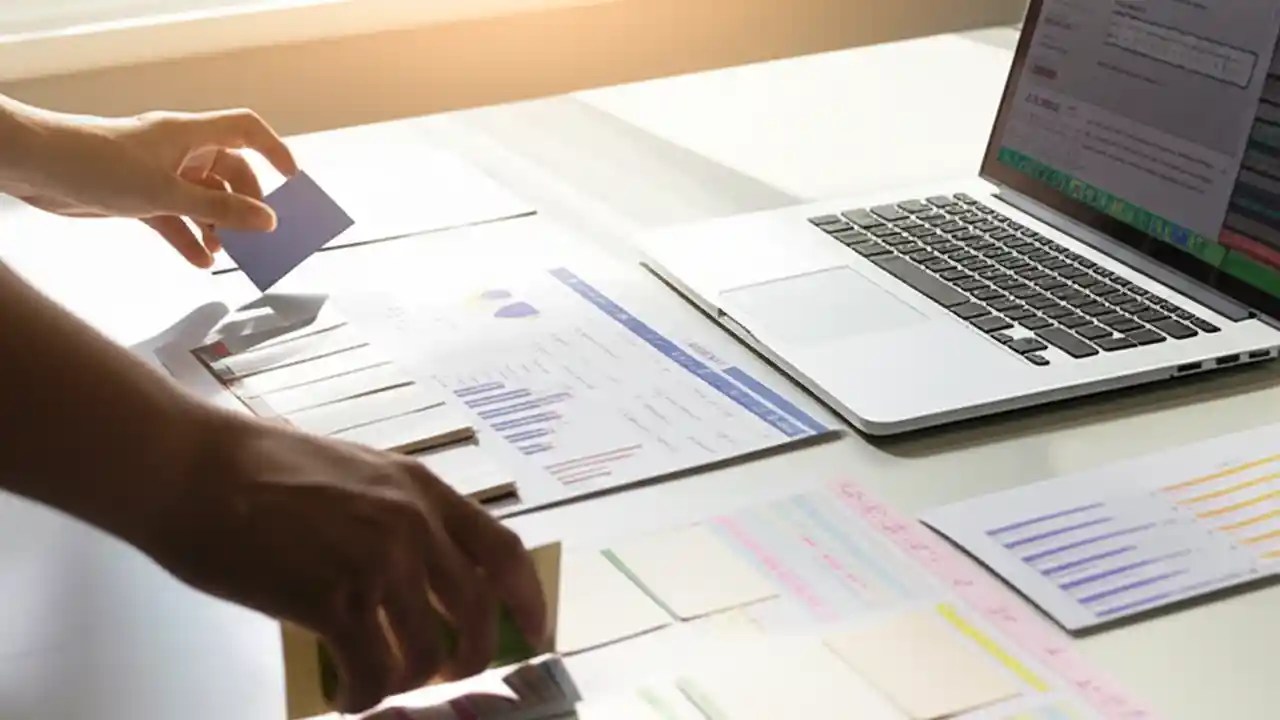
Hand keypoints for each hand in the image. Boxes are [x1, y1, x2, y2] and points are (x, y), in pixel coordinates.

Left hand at [1, 102, 297, 267]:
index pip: (246, 130)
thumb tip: (266, 220)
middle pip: (229, 173)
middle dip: (245, 203)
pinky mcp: (140, 198)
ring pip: (203, 200)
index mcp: (191, 135)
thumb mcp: (169, 192)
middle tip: (257, 231)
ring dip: (217, 226)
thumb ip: (220, 209)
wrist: (39, 168)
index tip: (291, 179)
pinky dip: (190, 239)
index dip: (273, 150)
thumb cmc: (99, 164)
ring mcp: (160, 175)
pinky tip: (200, 260)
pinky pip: (177, 220)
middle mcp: (180, 152)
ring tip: (227, 251)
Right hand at [140, 411, 545, 712]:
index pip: (504, 552)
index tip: (534, 633)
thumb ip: (396, 514)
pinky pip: (372, 670)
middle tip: (449, 676)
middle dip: (472, 658)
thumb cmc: (259, 468)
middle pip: (476, 613)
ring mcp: (376, 562)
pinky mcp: (330, 599)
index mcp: (422, 490)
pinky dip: (363, 695)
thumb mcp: (356, 473)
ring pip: (426, 652)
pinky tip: (346, 695)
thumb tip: (421, 568)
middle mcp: (413, 524)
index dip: (528, 602)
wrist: (192, 470)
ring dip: (407, 681)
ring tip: (378, 684)